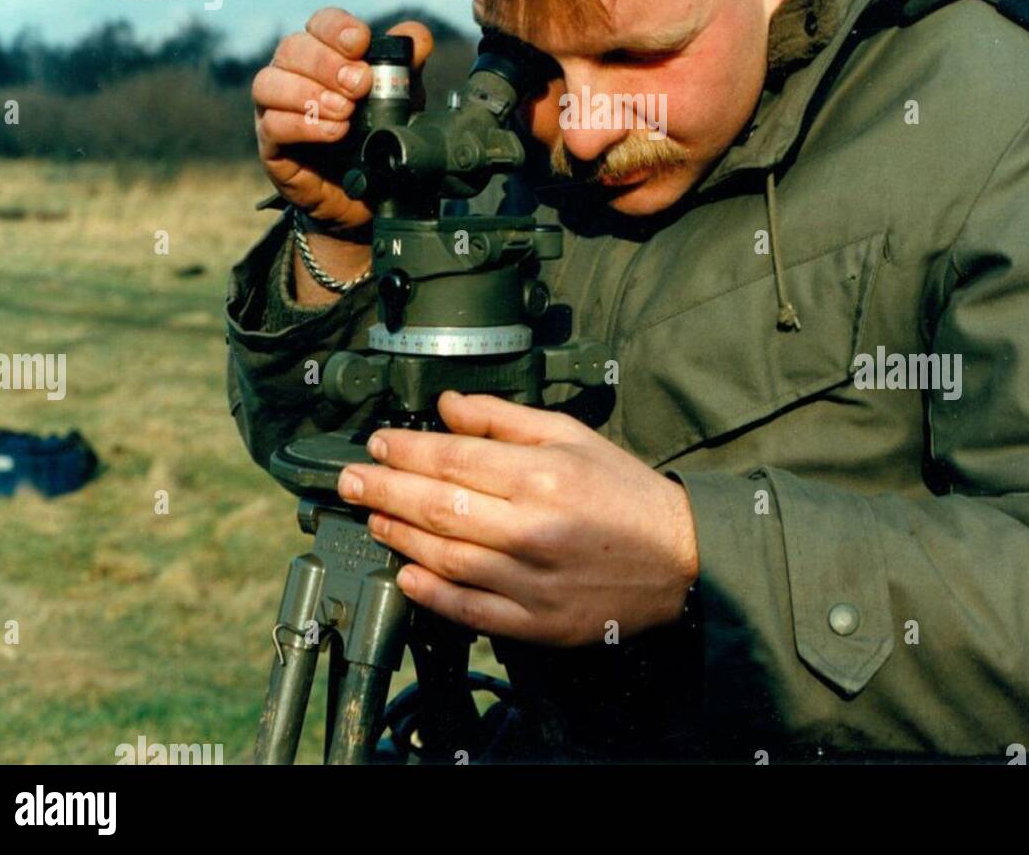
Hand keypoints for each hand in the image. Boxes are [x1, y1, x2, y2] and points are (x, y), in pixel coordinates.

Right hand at [252, 7, 433, 231]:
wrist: (365, 194)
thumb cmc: (376, 136)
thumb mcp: (402, 100)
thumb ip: (408, 67)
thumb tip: (417, 37)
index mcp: (323, 54)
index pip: (319, 24)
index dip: (336, 28)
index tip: (361, 41)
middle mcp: (292, 74)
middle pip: (292, 49)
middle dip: (327, 63)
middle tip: (360, 84)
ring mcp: (274, 108)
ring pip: (270, 83)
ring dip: (309, 92)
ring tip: (345, 112)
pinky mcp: (270, 144)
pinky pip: (272, 125)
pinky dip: (303, 125)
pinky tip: (334, 132)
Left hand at [337, 391, 700, 646]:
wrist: (678, 558)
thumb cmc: (623, 492)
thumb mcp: (571, 435)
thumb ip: (504, 419)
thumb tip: (447, 405)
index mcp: (543, 476)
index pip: (455, 459)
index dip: (407, 450)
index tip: (378, 443)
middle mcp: (532, 528)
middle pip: (439, 506)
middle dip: (384, 489)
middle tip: (350, 479)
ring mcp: (532, 580)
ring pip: (446, 558)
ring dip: (399, 535)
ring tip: (372, 516)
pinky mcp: (537, 623)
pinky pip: (470, 610)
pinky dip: (432, 594)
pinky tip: (407, 574)